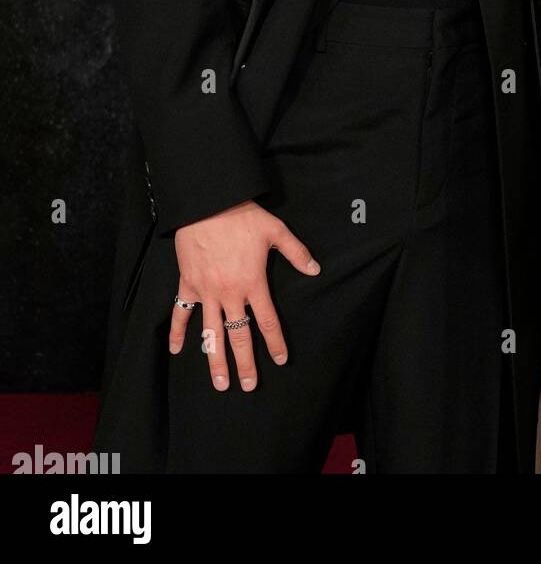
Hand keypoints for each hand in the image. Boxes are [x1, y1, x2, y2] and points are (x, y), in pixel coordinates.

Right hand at [170, 201, 320, 391]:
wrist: (208, 203)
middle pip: (239, 336)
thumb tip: (315, 269)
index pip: (267, 321)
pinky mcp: (188, 284)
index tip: (280, 360)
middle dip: (245, 363)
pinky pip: (181, 313)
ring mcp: (206, 291)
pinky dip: (178, 332)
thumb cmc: (243, 216)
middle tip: (249, 386)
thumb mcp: (276, 230)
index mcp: (253, 283)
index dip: (275, 342)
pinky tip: (176, 350)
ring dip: (214, 360)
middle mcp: (230, 293)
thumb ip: (296, 252)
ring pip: (211, 333)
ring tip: (220, 383)